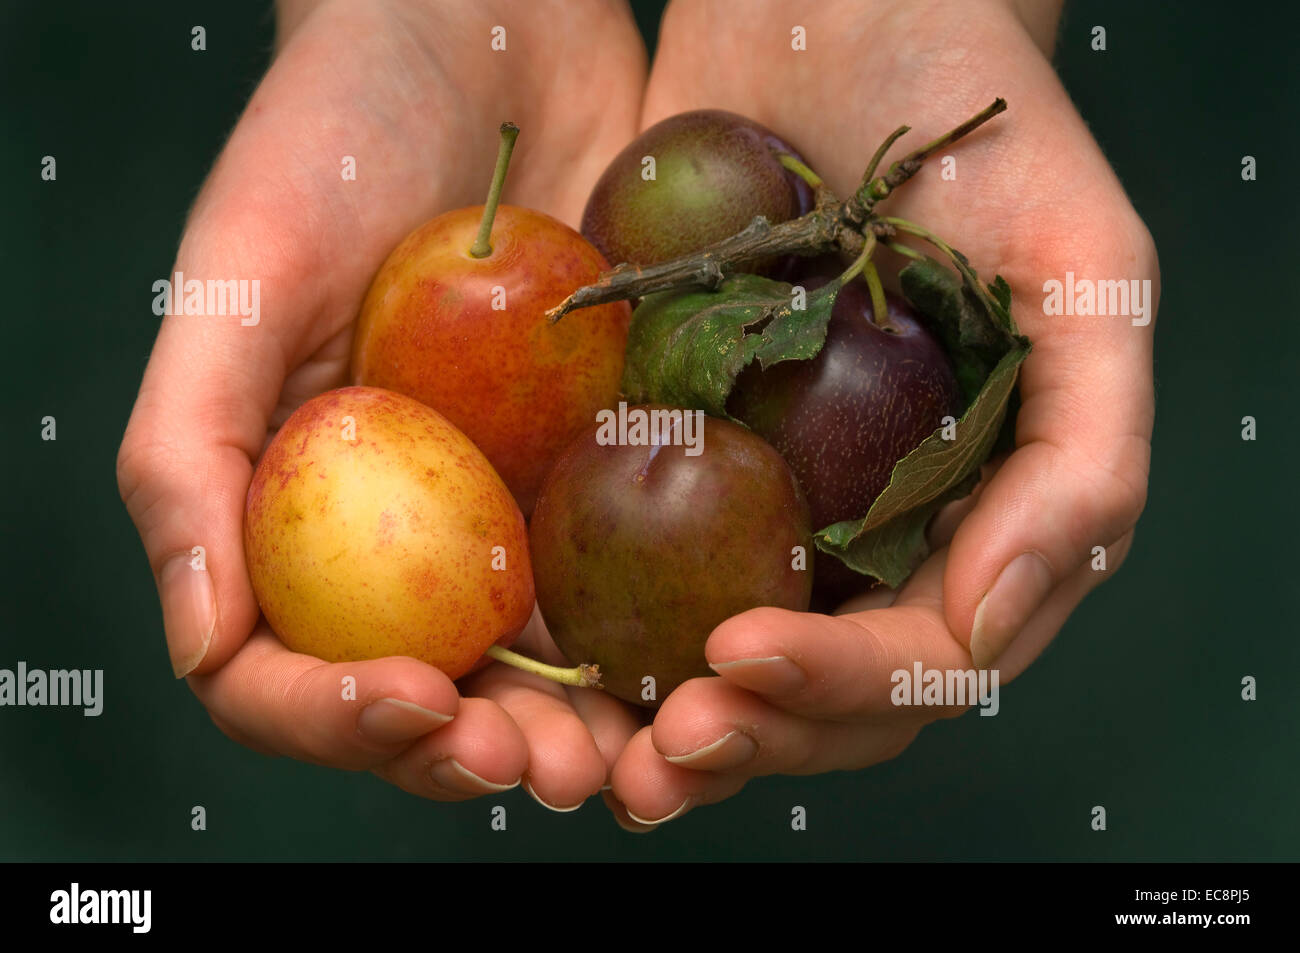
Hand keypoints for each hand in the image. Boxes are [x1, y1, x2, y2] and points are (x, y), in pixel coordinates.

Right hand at [117, 0, 645, 805]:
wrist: (488, 29)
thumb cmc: (336, 131)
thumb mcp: (242, 275)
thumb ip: (189, 455)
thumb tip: (204, 638)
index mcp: (291, 510)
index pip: (284, 672)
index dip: (338, 721)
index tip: (424, 703)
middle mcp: (400, 529)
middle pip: (428, 695)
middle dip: (486, 750)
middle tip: (551, 769)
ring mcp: (510, 504)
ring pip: (543, 665)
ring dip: (586, 729)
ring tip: (642, 755)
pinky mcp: (610, 462)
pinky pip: (639, 574)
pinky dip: (668, 635)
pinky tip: (713, 656)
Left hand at [604, 0, 1155, 825]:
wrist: (841, 9)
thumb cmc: (981, 122)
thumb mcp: (1084, 268)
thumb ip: (1086, 453)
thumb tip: (998, 629)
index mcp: (979, 511)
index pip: (926, 653)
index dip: (845, 681)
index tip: (740, 657)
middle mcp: (879, 526)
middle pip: (825, 687)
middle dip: (751, 731)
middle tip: (662, 748)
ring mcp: (779, 497)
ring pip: (731, 656)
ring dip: (667, 721)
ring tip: (593, 754)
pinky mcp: (687, 451)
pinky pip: (644, 566)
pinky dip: (604, 632)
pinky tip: (548, 662)